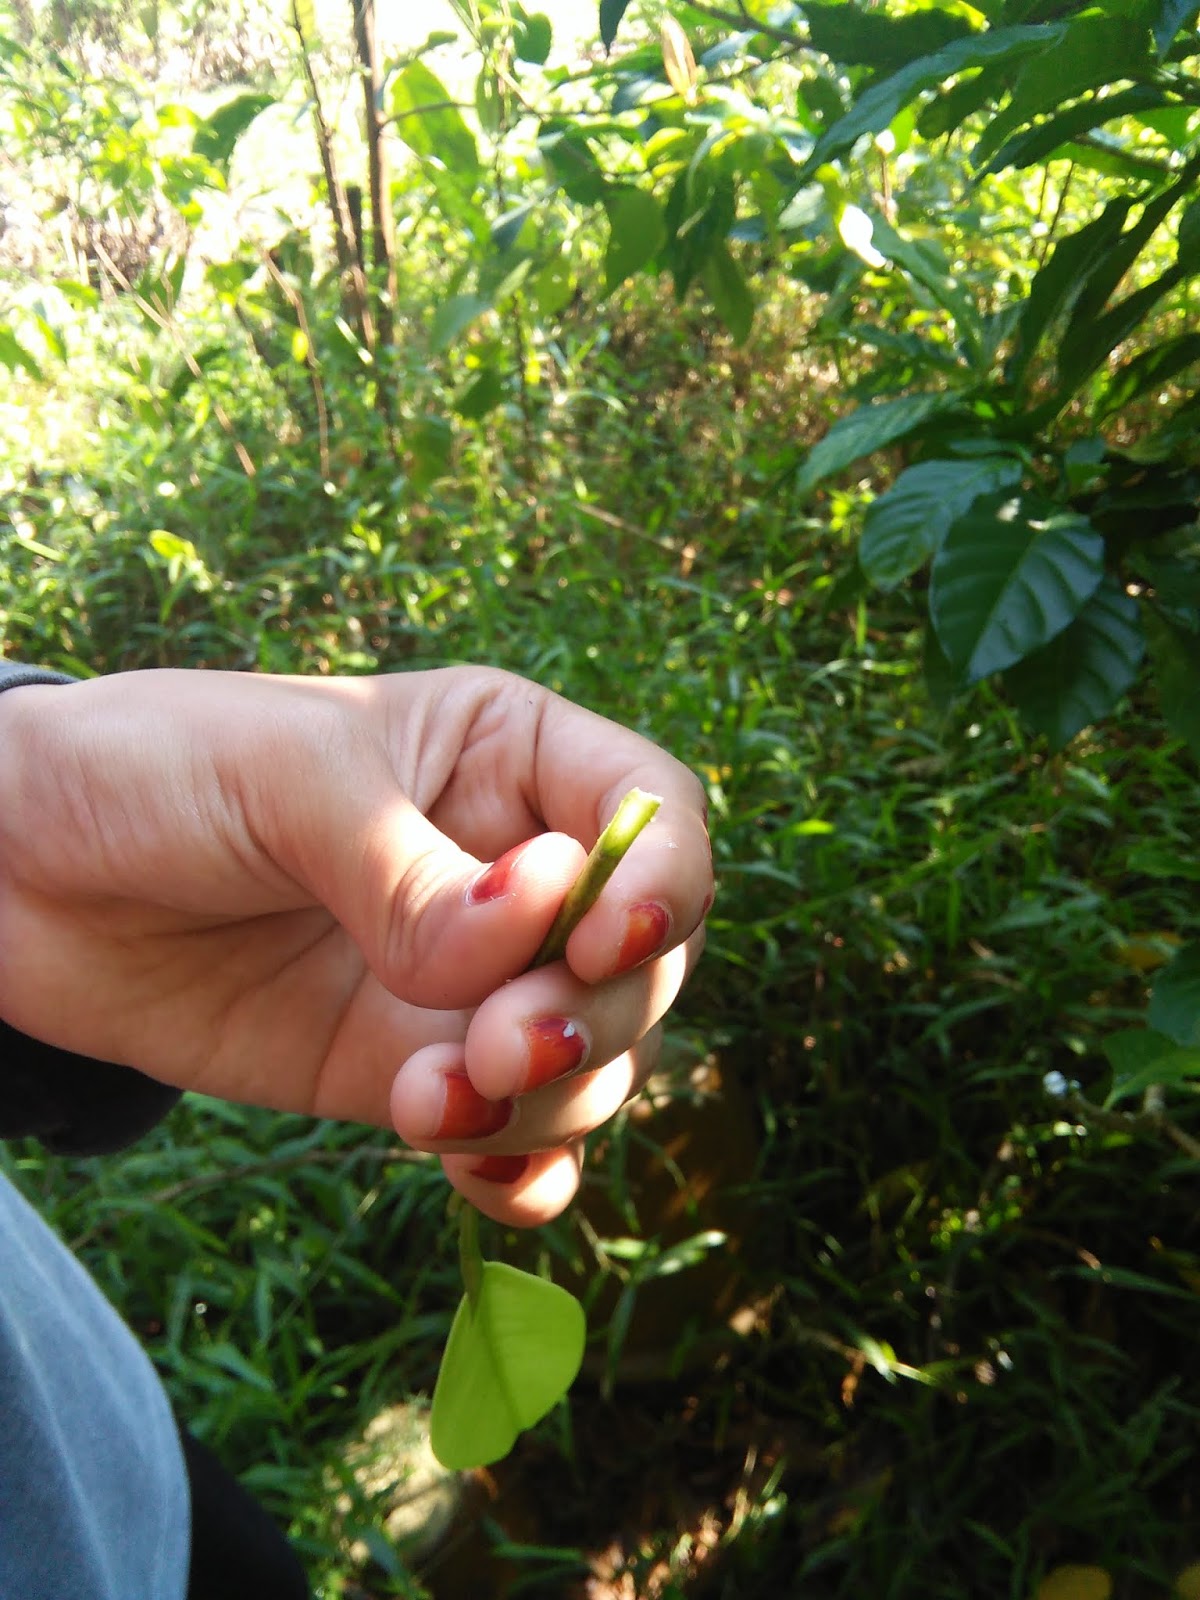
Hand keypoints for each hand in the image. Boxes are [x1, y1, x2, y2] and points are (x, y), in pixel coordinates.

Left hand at [0, 667, 709, 1223]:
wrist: (18, 875)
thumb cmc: (159, 769)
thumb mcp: (287, 779)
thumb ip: (410, 871)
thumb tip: (533, 931)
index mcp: (511, 755)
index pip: (653, 812)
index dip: (661, 883)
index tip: (600, 940)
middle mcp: (514, 872)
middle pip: (643, 961)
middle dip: (593, 1017)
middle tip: (498, 1046)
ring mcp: (467, 982)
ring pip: (594, 1060)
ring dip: (550, 1102)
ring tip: (434, 1106)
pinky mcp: (408, 1073)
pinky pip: (514, 1137)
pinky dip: (520, 1171)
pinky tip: (472, 1173)